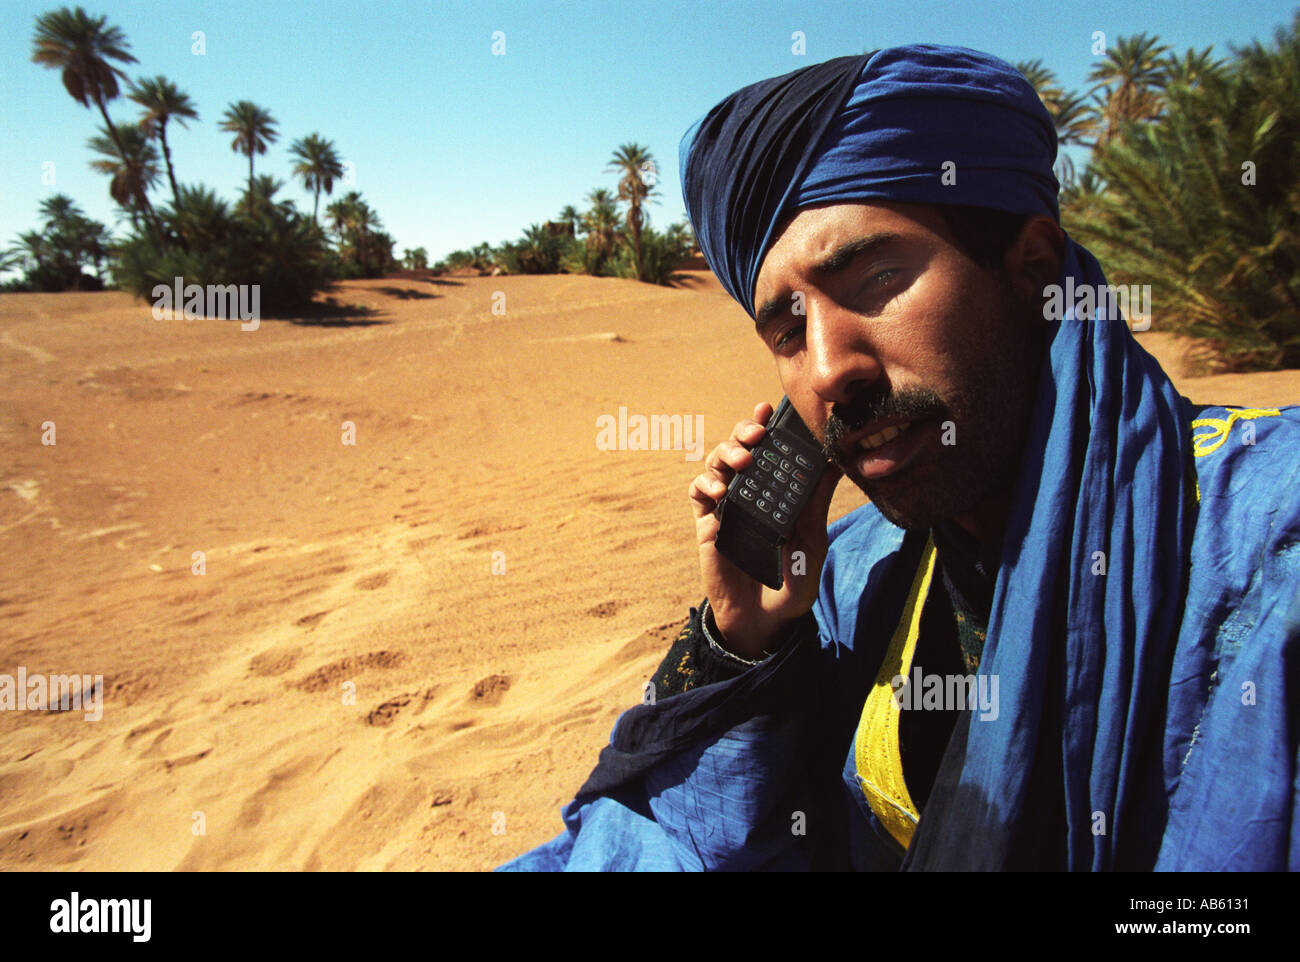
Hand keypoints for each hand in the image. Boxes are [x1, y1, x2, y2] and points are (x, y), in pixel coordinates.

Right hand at [687, 401, 841, 658]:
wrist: (765, 621)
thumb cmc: (793, 583)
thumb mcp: (812, 541)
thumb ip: (816, 503)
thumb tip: (833, 462)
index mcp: (778, 492)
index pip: (772, 450)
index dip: (768, 426)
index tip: (771, 407)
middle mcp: (752, 492)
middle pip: (741, 447)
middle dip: (745, 431)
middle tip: (757, 432)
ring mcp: (728, 506)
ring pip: (717, 463)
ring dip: (726, 453)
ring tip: (742, 461)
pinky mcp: (707, 523)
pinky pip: (698, 492)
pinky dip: (705, 483)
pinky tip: (720, 490)